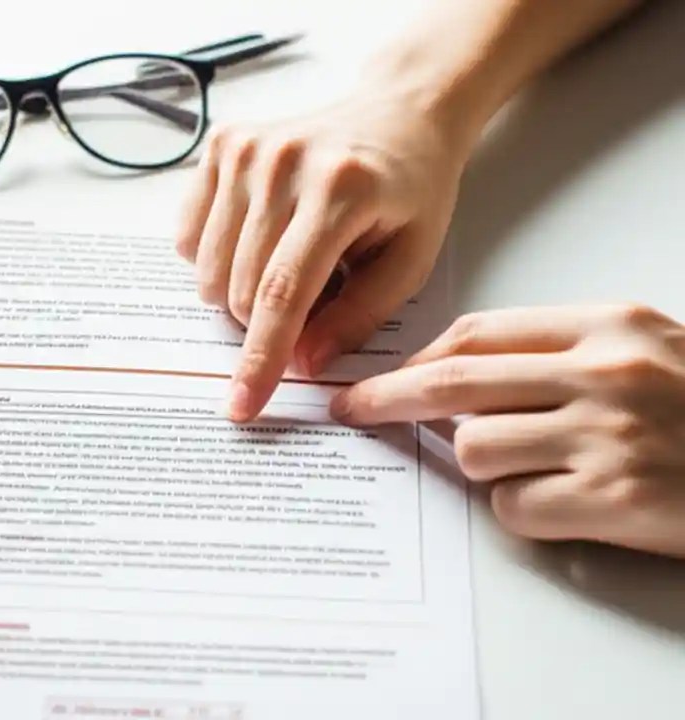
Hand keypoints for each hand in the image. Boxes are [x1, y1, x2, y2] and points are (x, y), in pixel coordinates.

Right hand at [176, 85, 471, 421]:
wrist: (399, 113)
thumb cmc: (410, 190)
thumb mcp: (411, 260)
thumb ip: (358, 315)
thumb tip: (302, 362)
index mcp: (339, 190)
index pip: (283, 292)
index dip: (261, 357)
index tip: (242, 404)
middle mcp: (283, 162)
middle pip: (240, 288)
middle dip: (265, 322)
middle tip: (313, 298)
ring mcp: (245, 149)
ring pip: (209, 271)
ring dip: (241, 291)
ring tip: (292, 262)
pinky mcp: (221, 145)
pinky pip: (190, 238)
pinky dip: (218, 258)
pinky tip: (259, 238)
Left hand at [330, 304, 684, 558]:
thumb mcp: (649, 350)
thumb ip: (562, 353)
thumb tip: (460, 375)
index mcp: (610, 327)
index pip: (478, 334)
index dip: (416, 357)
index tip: (380, 374)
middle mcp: (603, 373)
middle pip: (452, 383)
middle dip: (386, 400)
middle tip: (350, 411)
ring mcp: (608, 436)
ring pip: (473, 449)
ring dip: (480, 467)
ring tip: (531, 470)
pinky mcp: (615, 500)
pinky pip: (513, 508)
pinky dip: (520, 512)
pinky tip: (562, 506)